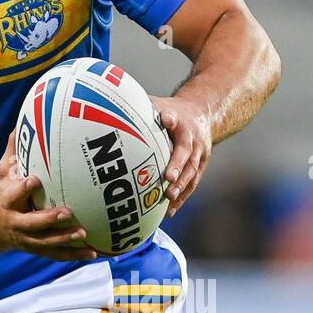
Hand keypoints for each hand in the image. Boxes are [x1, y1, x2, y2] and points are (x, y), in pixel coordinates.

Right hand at [0, 141, 97, 260]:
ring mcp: (28, 239)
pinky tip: (94, 253)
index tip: (35, 179)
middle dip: (48, 219)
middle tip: (67, 212)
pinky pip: (57, 254)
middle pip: (31, 223)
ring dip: (64, 239)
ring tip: (83, 233)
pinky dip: (74, 255)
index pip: (13, 194)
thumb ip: (11, 151)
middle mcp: (16, 222)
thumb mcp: (3, 173)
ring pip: (46, 242)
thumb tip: (20, 125)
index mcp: (7, 202)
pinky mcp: (39, 248)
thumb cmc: (5, 194)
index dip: (23, 188)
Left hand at [149, 95, 212, 217]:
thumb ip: (141, 107)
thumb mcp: (158, 103)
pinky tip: (169, 210)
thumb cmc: (171, 110)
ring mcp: (200, 153)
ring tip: (168, 200)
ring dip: (181, 187)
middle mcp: (193, 138)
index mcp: (181, 120)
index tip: (167, 120)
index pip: (175, 119)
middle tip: (168, 179)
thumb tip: (111, 106)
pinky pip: (192, 183)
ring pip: (192, 172)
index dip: (170, 120)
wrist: (201, 113)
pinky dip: (182, 197)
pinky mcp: (201, 166)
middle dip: (178, 166)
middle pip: (188, 153)